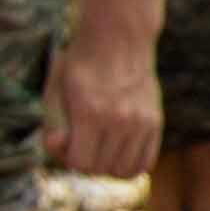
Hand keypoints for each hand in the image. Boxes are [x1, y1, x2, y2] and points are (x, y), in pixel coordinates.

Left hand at [43, 24, 158, 181]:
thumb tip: (58, 147)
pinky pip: (145, 163)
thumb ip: (52, 123)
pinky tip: (119, 152)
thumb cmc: (81, 65)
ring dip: (108, 166)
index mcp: (90, 112)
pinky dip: (130, 166)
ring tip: (101, 147)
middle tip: (83, 142)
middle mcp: (119, 119)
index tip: (68, 142)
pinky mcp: (155, 122)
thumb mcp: (56, 88)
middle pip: (100, 169)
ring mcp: (141, 122)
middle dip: (87, 162)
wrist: (119, 39)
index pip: (80, 163)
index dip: (69, 158)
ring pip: (124, 171)